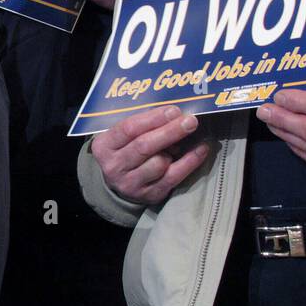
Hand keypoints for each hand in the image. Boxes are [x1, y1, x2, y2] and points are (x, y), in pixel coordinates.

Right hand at [92, 106, 210, 206]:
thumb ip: (142, 123)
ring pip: (159, 163)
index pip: (129, 129)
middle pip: (144, 146)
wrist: (119, 183)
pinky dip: (191, 161)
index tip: (173, 111)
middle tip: (190, 121)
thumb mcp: (123, 136)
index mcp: (104, 146)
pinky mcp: (148, 195)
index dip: (153, 119)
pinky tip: (201, 149)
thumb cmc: (125, 150)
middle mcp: (114, 166)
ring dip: (174, 150)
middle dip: (170, 131)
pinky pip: (174, 176)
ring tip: (180, 143)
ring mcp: (130, 183)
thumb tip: (174, 113)